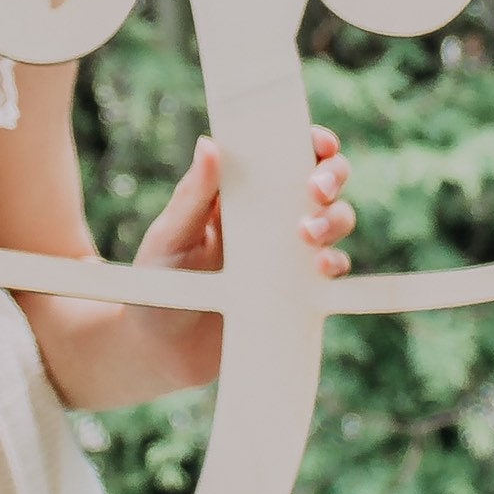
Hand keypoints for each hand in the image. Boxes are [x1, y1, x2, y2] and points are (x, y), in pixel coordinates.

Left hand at [124, 125, 353, 392]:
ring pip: (333, 220)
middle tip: (316, 190)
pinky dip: (336, 263)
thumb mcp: (169, 238)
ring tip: (307, 236)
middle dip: (332, 176)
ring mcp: (285, 253)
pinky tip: (323, 269)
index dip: (309, 142)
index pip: (281, 154)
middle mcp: (267, 217)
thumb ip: (192, 196)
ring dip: (334, 219)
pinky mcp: (295, 290)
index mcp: (237, 193)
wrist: (161, 352)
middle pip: (320, 181)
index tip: (320, 144)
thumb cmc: (158, 286)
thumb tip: (210, 144)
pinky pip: (331, 269)